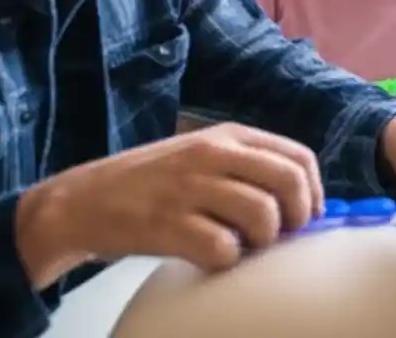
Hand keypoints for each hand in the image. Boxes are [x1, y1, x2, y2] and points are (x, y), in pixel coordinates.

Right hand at [16, 123, 322, 287]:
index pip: (299, 157)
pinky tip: (211, 256)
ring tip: (242, 244)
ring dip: (262, 240)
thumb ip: (248, 165)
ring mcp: (190, 188)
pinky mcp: (168, 224)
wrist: (81, 200)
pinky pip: (223, 247)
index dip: (313, 191)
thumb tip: (304, 199)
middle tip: (281, 236)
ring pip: (263, 215)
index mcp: (229, 136)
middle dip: (298, 216)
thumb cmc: (153, 182)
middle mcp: (213, 154)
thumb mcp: (203, 154)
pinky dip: (226, 259)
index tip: (308, 215)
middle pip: (289, 182)